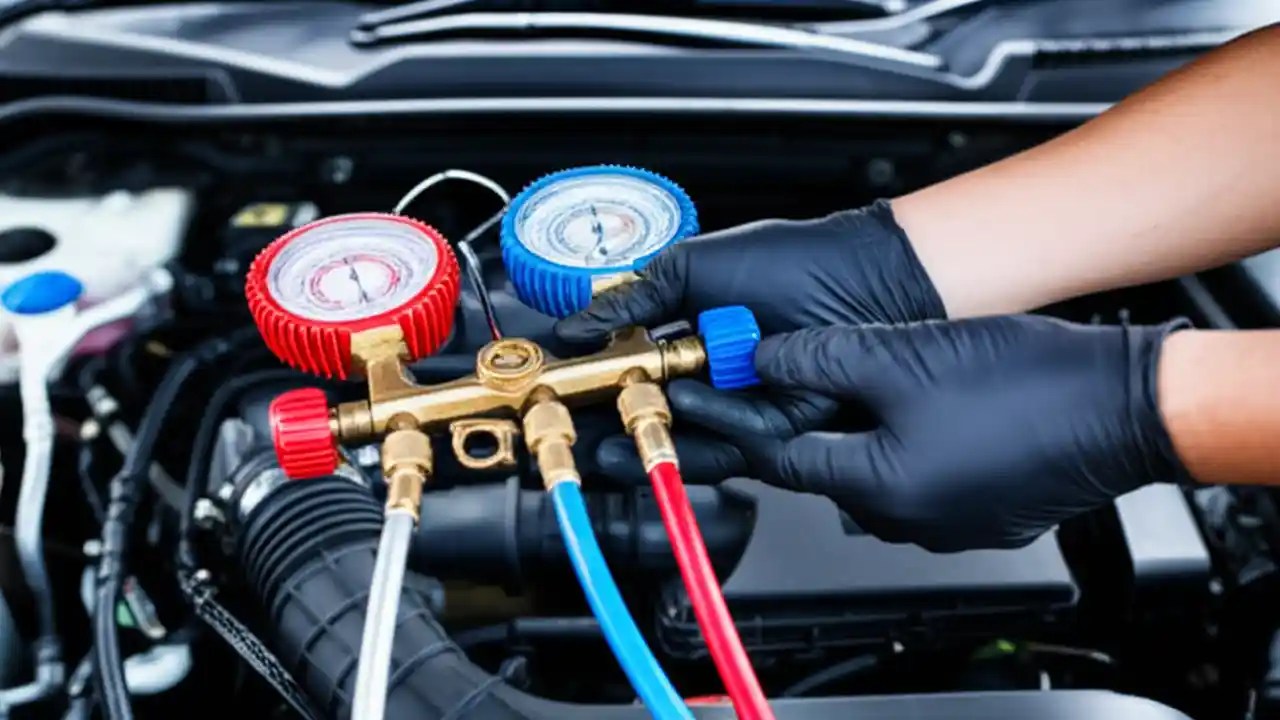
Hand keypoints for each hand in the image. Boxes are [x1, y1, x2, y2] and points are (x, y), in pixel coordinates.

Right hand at [560, 201, 944, 483]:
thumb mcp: (696, 267)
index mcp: (693, 337)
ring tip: (602, 448)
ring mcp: (748, 405)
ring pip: (690, 436)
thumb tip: (576, 324)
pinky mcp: (782, 430)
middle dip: (611, 425)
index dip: (598, 383)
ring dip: (644, 442)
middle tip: (573, 429)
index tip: (563, 388)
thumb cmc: (797, 260)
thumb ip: (636, 298)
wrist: (870, 276)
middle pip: (655, 411)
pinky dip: (704, 429)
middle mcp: (717, 376)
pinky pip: (736, 441)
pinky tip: (677, 409)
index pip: (633, 370)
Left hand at [722, 316, 1189, 551]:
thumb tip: (765, 358)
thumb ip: (820, 359)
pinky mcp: (975, 506)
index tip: (691, 396)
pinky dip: (891, 437)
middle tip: (752, 380)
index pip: (776, 455)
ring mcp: (944, 517)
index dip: (728, 417)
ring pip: (867, 464)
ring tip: (831, 377)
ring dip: (843, 425)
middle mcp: (905, 516)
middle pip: (818, 463)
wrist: (1124, 405)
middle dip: (782, 419)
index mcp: (878, 487)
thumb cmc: (1030, 385)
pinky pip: (911, 469)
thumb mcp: (901, 357)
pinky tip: (898, 401)